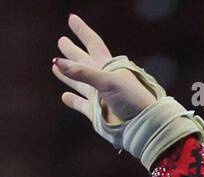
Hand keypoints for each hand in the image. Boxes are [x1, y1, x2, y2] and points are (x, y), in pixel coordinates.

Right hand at [51, 12, 155, 126]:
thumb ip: (82, 72)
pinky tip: (65, 96)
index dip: (82, 31)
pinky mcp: (96, 113)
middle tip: (62, 40)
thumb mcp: (108, 82)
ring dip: (68, 74)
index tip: (72, 18)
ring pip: (79, 82)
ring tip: (54, 65)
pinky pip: (80, 104)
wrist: (144, 125)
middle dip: (72, 51)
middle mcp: (102, 79)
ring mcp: (98, 96)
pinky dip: (72, 100)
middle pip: (83, 60)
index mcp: (108, 66)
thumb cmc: (132, 99)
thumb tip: (56, 62)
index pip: (93, 43)